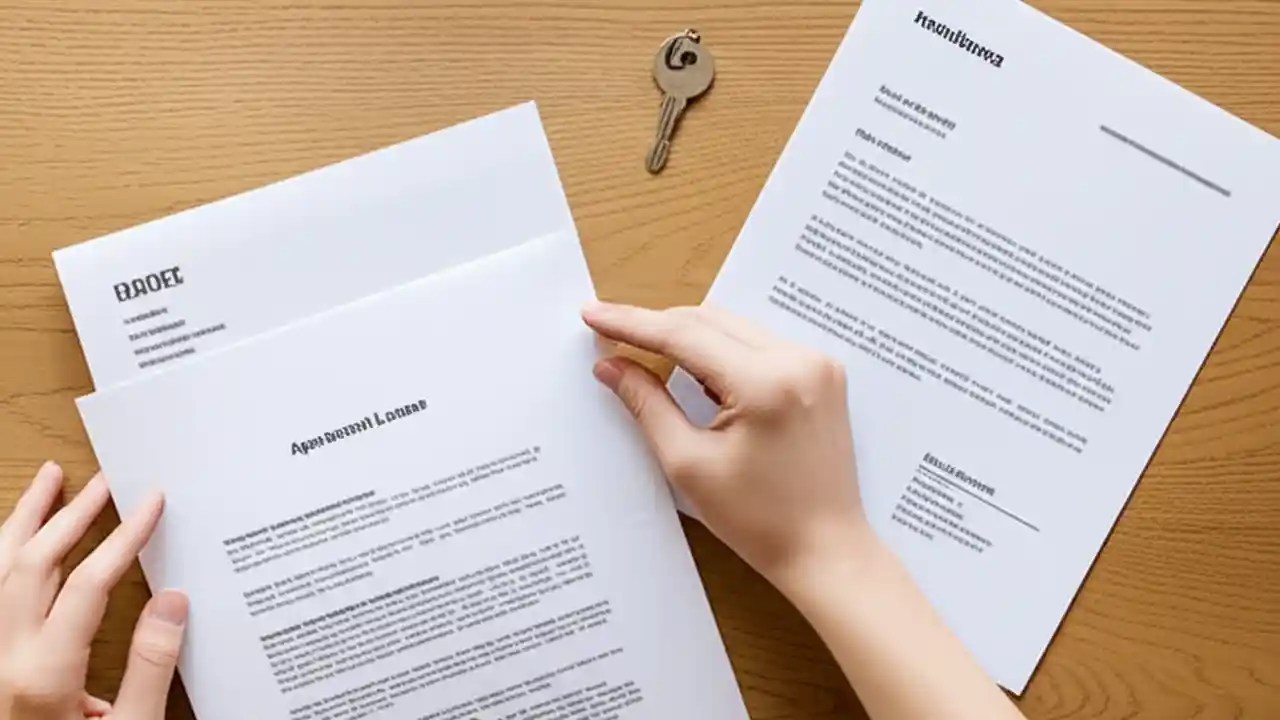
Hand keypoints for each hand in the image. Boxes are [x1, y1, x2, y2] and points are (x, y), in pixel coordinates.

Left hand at [0, 463, 186, 719]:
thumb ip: (150, 671)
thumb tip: (173, 602)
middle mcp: (1, 660)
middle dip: (71, 515)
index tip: (150, 504)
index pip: (87, 583)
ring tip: (46, 480)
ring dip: (22, 521)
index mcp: (43, 675)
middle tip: (104, 483)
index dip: (123, 537)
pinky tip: (10, 542)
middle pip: (32, 564)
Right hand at [582, 301, 870, 591]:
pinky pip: (761, 344)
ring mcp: (817, 364)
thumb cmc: (759, 521)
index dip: (633, 323)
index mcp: (766, 383)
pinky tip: (698, 372)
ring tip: (648, 355)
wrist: (826, 550)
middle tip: (611, 335)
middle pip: (710, 321)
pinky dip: (723, 351)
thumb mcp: (689, 464)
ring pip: (735, 328)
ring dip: (690, 336)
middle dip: (658, 326)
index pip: (685, 335)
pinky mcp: (823, 374)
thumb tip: (610, 365)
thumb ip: (647, 404)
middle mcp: (798, 360)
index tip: (594, 315)